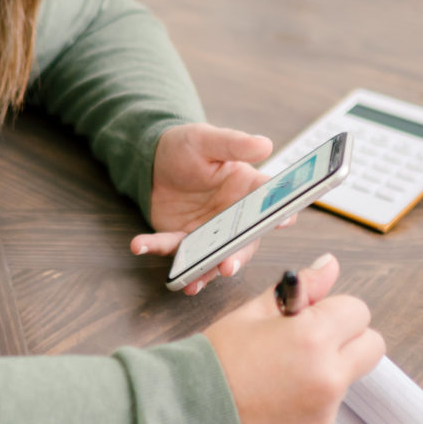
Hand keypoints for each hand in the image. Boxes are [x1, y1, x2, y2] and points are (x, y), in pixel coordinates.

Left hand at [131, 123, 273, 292]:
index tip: (284, 220)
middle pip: (243, 242)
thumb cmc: (185, 147)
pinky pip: (170, 247)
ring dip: (202, 272)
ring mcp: (208, 232)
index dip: (281, 212)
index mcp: (247, 190)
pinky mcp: (181, 238)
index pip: (269, 203)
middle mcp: (232, 217)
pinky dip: (155, 248)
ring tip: (191, 283)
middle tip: (228, 267)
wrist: (152, 159)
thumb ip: (235, 144)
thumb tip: (265, 144)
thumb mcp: (207, 140)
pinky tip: (138, 245)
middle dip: (237, 257)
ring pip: (211, 257)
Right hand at [203, 254, 385, 423]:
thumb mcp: (253, 313)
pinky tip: (272, 401)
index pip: (358, 311)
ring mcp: (324, 410)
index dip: (333, 311)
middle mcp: (328, 375)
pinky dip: (308, 403)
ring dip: (325, 372)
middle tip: (308, 344)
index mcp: (313, 336)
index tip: (308, 318)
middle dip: (347, 340)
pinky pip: (326, 410)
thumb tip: (330, 266)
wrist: (187, 415)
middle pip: (372, 347)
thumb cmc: (215, 360)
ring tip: (276, 377)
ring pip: (346, 378)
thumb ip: (301, 289)